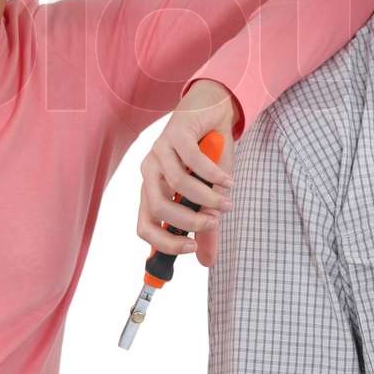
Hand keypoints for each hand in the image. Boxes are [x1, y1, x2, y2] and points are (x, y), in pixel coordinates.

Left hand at [136, 79, 235, 267]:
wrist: (214, 111)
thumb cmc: (209, 155)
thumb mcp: (210, 196)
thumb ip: (206, 228)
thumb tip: (207, 262)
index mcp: (152, 190)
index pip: (145, 226)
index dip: (165, 243)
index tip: (193, 249)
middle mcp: (150, 172)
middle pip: (157, 207)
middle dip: (189, 222)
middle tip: (214, 222)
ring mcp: (160, 150)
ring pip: (178, 183)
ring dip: (207, 198)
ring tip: (226, 201)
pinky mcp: (175, 132)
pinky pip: (194, 161)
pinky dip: (214, 175)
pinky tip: (228, 181)